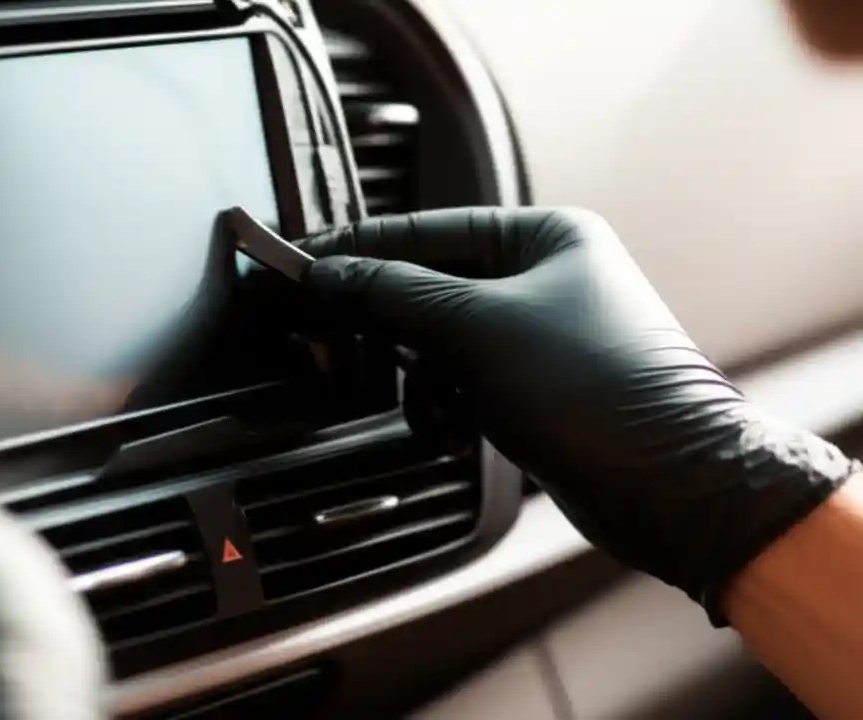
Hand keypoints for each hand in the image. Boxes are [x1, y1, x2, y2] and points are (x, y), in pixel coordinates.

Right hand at [300, 207, 859, 617]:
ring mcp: (543, 337)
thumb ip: (390, 293)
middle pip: (429, 287)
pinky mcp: (538, 391)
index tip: (299, 264)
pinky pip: (464, 386)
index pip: (424, 228)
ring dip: (423, 382)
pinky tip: (454, 434)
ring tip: (432, 410)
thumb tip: (327, 271)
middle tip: (333, 343)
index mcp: (545, 236)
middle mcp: (546, 279)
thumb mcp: (473, 328)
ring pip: (441, 344)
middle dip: (390, 328)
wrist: (671, 489)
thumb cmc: (595, 392)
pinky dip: (448, 410)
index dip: (356, 249)